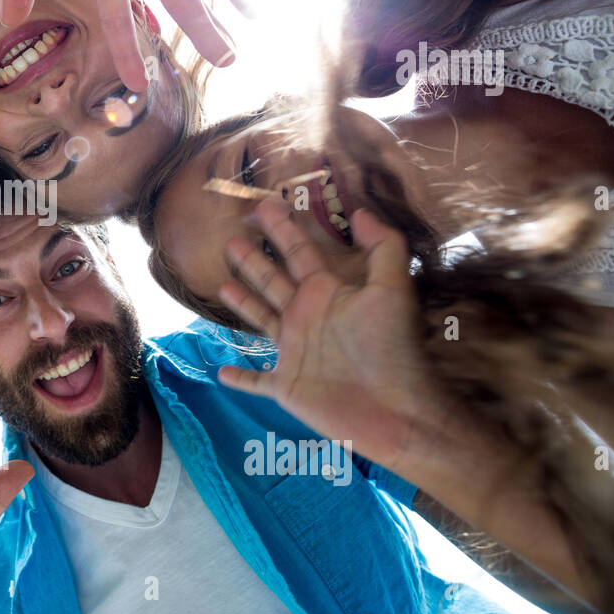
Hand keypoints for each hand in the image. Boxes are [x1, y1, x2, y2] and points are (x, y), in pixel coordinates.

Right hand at [214, 200, 443, 475]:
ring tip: (220, 284)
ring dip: (242, 303)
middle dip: (253, 260)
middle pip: (273, 280)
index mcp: (327, 292)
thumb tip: (360, 211)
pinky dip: (239, 377)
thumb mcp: (392, 290)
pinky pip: (257, 380)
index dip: (283, 228)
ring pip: (260, 320)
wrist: (393, 410)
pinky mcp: (286, 385)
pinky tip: (222, 371)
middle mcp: (306, 316)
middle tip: (232, 238)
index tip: (265, 204)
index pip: (300, 252)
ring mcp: (294, 351)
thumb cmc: (390, 348)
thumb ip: (383, 247)